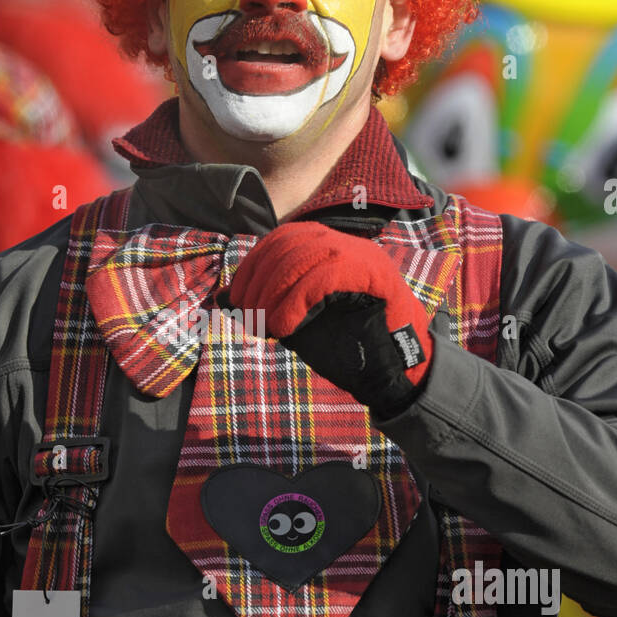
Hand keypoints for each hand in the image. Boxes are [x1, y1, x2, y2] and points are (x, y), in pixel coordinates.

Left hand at [228, 221, 432, 416]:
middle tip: (248, 316)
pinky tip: (284, 328)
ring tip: (265, 326)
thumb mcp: (295, 325)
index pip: (281, 239)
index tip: (238, 301)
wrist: (394, 377)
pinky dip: (296, 302)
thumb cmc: (347, 350)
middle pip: (288, 242)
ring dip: (274, 292)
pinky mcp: (375, 275)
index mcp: (329, 250)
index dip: (252, 267)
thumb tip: (222, 298)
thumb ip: (263, 307)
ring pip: (305, 254)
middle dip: (258, 280)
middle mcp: (347, 245)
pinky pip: (325, 276)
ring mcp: (364, 257)